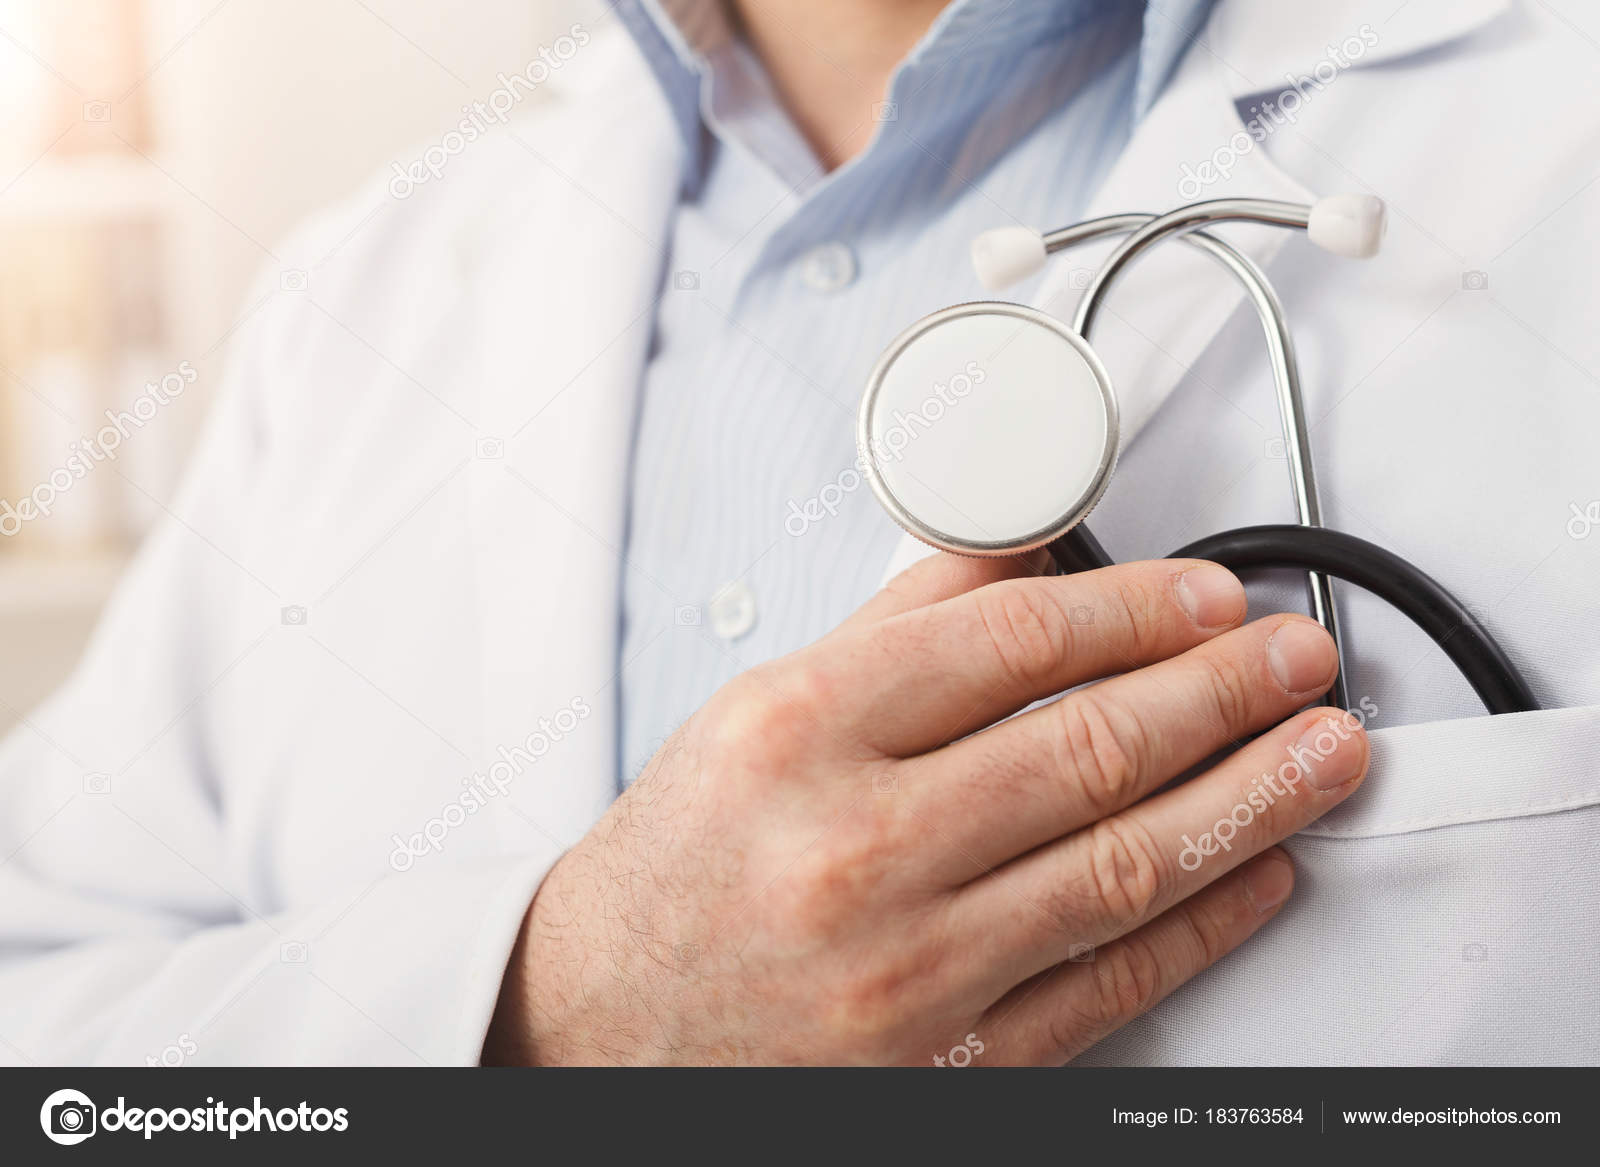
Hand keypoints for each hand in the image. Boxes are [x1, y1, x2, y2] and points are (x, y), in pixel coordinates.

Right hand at [483, 552, 1367, 1064]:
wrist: (602, 1022)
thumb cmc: (680, 863)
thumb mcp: (756, 712)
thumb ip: (894, 626)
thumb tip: (1021, 553)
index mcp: (797, 731)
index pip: (1010, 643)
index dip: (1135, 610)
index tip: (1208, 598)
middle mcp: (852, 845)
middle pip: (1086, 747)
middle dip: (1221, 692)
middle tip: (1297, 659)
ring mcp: (905, 965)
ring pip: (1120, 863)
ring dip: (1246, 799)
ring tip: (1321, 752)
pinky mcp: (948, 1059)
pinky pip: (1105, 984)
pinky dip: (1200, 925)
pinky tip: (1257, 872)